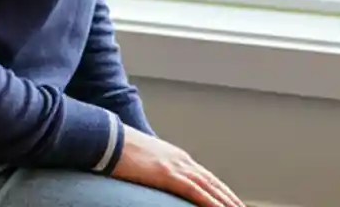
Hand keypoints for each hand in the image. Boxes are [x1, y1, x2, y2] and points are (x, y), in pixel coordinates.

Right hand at [112, 128, 245, 206]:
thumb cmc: (119, 149)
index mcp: (177, 158)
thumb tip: (155, 180)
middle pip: (213, 182)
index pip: (205, 177)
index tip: (231, 201)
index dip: (220, 190)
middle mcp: (182, 160)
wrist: (108, 138)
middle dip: (229, 198)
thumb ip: (154, 170)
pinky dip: (211, 202)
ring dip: (226, 202)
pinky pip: (196, 191)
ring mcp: (176, 166)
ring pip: (210, 187)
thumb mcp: (142, 162)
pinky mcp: (168, 174)